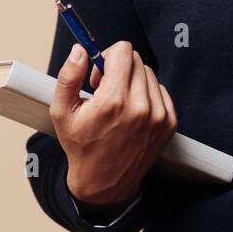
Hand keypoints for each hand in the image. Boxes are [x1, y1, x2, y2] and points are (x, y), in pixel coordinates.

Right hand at [50, 40, 177, 206]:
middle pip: (136, 60)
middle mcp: (140, 107)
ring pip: (149, 74)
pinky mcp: (170, 123)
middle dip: (118, 68)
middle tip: (105, 90)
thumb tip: (80, 50)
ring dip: (133, 81)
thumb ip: (69, 76)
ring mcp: (159, 116)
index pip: (123, 51)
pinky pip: (160, 90)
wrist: (105, 181)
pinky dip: (147, 95)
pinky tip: (132, 112)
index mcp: (113, 101)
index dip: (106, 57)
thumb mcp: (62, 112)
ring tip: (118, 104)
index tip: (98, 76)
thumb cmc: (81, 146)